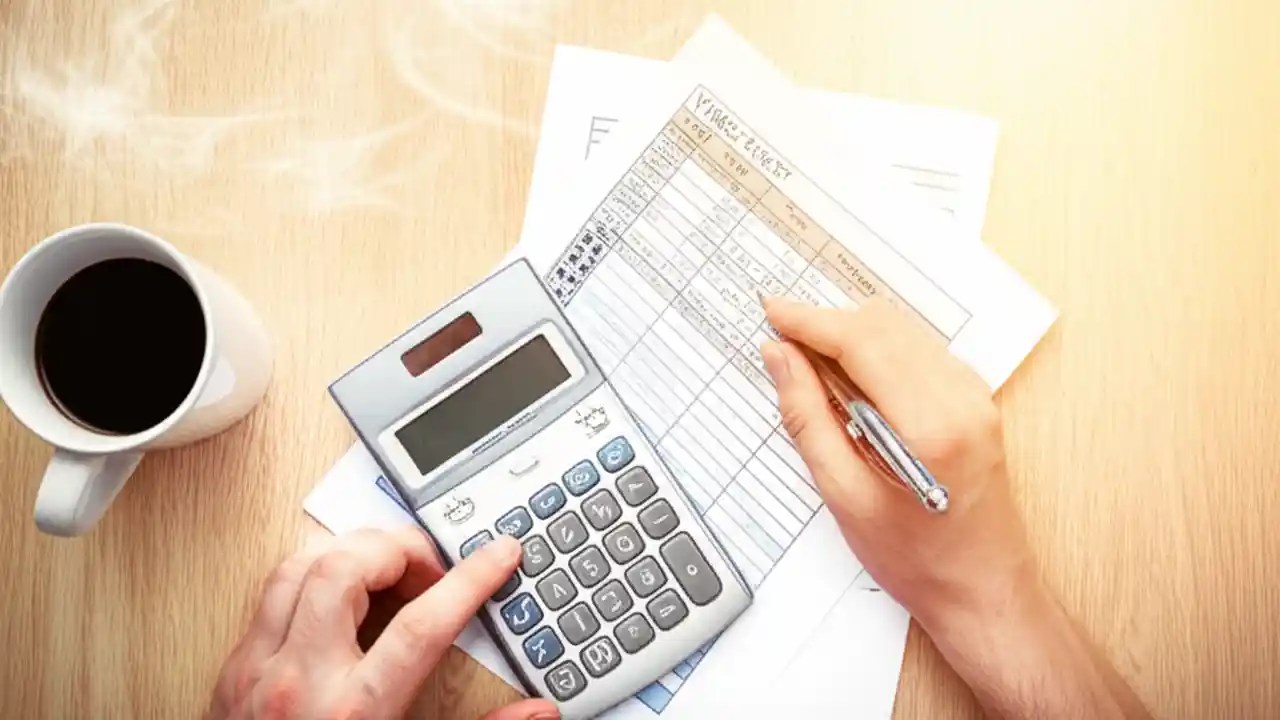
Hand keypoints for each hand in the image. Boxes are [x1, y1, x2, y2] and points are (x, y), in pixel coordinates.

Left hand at [208, 529, 557, 719]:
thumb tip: (538, 715)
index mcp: (356, 715)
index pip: (422, 626)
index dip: (469, 581)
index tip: (498, 556)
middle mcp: (302, 684)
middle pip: (346, 572)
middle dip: (398, 551)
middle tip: (430, 568)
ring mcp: (258, 672)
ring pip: (300, 568)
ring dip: (349, 553)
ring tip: (386, 569)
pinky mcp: (231, 671)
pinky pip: (269, 594)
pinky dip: (309, 575)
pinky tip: (338, 591)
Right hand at [761, 297, 1150, 718]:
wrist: (985, 592)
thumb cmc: (918, 561)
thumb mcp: (845, 497)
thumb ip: (808, 419)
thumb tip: (780, 359)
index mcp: (929, 424)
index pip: (861, 341)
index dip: (810, 321)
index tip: (772, 312)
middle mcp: (960, 399)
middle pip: (884, 325)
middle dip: (828, 323)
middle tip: (781, 339)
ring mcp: (975, 398)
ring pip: (904, 332)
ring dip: (853, 335)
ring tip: (809, 360)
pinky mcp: (976, 403)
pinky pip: (922, 353)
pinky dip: (881, 351)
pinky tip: (852, 380)